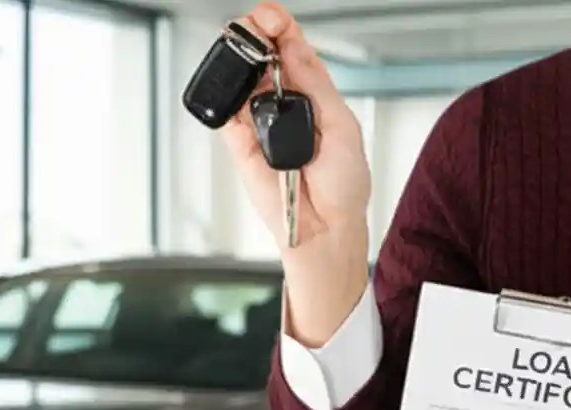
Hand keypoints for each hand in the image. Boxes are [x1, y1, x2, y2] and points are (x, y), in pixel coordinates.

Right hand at [222, 2, 370, 345]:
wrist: (326, 227)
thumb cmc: (343, 183)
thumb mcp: (341, 125)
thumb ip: (314, 85)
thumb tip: (290, 47)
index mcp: (312, 93)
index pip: (291, 49)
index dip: (280, 27)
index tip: (270, 15)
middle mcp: (282, 104)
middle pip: (260, 58)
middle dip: (254, 35)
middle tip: (254, 25)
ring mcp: (259, 124)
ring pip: (240, 83)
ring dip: (239, 61)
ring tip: (244, 49)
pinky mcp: (240, 148)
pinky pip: (227, 119)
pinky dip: (228, 102)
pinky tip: (235, 89)